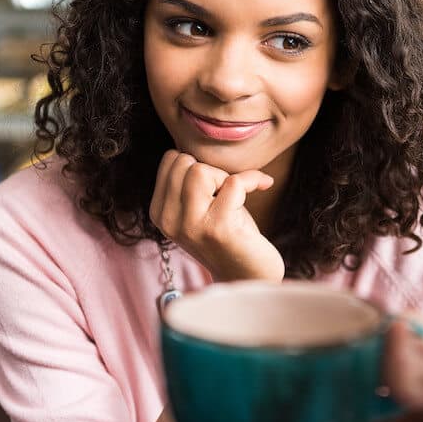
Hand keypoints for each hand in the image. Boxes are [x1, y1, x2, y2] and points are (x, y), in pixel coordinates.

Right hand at [149, 150, 284, 282]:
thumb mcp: (201, 206)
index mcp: (159, 212)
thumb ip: (189, 182)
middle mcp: (168, 221)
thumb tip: (193, 145)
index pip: (170, 160)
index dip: (198, 165)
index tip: (216, 184)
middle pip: (185, 162)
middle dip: (212, 170)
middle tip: (228, 192)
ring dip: (227, 177)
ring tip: (238, 197)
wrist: (249, 276)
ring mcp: (191, 226)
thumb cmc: (231, 233)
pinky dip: (254, 179)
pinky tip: (264, 185)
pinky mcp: (218, 228)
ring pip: (202, 171)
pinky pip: (235, 182)